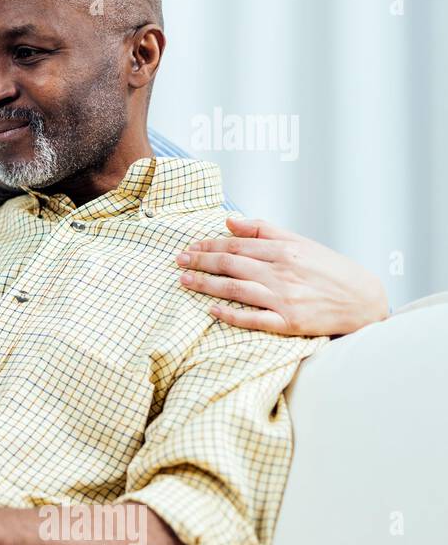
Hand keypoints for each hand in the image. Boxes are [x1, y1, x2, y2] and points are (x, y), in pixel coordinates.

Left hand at [176, 216, 388, 336]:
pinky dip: (232, 315)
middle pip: (232, 264)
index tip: (190, 246)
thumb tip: (229, 221)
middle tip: (178, 260)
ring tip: (184, 281)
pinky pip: (254, 319)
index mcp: (285, 251)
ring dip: (207, 285)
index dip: (209, 245)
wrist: (365, 301)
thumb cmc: (331, 270)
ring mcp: (285, 299)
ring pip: (237, 289)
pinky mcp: (290, 323)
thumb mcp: (301, 243)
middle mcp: (282, 273)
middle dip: (201, 261)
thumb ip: (264, 230)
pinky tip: (212, 311)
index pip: (237, 245)